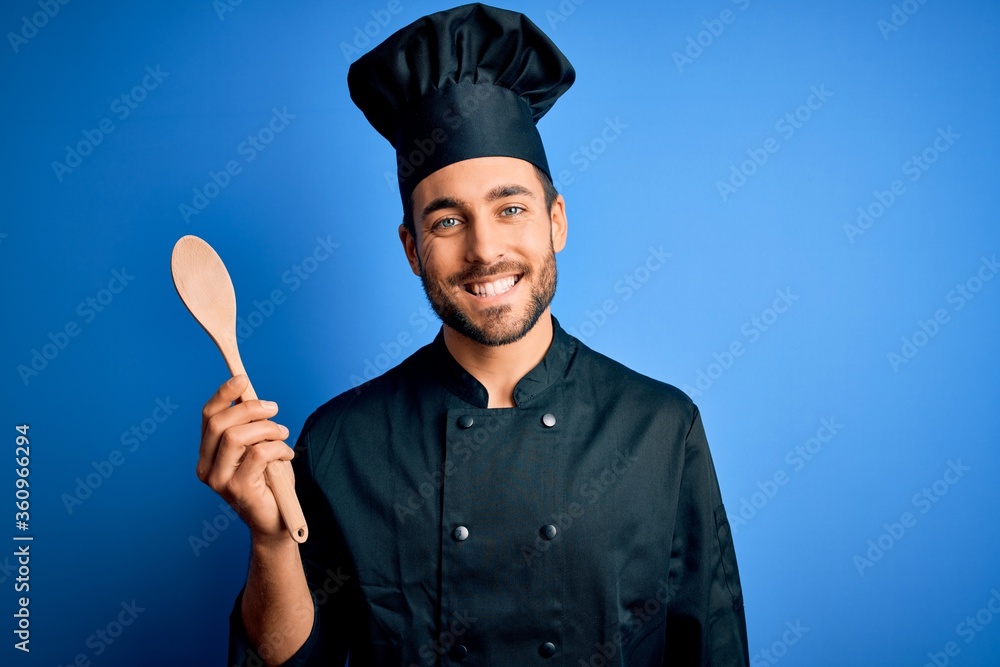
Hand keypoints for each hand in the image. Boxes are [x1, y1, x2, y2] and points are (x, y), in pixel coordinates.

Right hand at [197, 374, 293, 543]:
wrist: (277, 522)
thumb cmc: (269, 482)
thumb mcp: (258, 447)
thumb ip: (250, 426)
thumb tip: (250, 396)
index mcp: (207, 454)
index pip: (208, 417)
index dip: (223, 394)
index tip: (242, 379)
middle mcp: (206, 467)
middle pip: (220, 423)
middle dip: (251, 408)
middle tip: (275, 409)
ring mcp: (219, 480)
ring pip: (236, 436)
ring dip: (267, 428)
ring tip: (283, 434)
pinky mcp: (237, 489)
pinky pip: (258, 454)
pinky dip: (278, 448)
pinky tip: (286, 455)